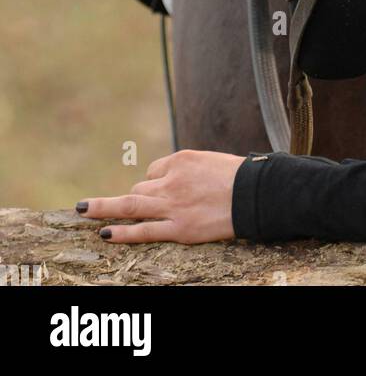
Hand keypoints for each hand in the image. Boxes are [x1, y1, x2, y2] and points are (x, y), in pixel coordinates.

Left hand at [77, 149, 246, 244]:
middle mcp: (172, 181)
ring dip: (105, 208)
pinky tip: (105, 232)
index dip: (155, 183)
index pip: (155, 171)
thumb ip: (188, 170)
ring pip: (132, 206)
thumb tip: (172, 177)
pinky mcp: (179, 228)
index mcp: (181, 160)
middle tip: (111, 206)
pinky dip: (122, 232)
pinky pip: (144, 230)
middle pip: (140, 189)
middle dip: (135, 199)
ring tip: (83, 210)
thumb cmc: (239, 176)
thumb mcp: (209, 161)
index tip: (162, 192)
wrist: (255, 194)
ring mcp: (173, 206)